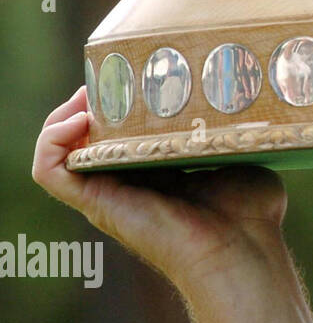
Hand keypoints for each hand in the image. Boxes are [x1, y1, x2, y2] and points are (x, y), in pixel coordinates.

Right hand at [31, 84, 289, 296]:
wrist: (239, 249)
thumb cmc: (251, 214)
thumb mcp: (244, 160)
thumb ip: (236, 138)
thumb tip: (248, 113)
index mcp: (162, 172)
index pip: (127, 133)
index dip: (123, 102)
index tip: (136, 73)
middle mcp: (130, 182)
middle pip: (90, 137)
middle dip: (92, 101)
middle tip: (111, 77)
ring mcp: (109, 194)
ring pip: (60, 150)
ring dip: (64, 116)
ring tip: (87, 95)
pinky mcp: (95, 203)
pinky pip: (50, 170)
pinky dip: (52, 140)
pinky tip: (80, 118)